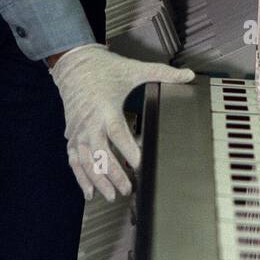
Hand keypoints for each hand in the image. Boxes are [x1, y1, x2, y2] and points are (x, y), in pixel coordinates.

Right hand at [50, 44, 194, 201]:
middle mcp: (90, 123)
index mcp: (106, 108)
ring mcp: (79, 131)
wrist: (74, 64)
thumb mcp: (133, 69)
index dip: (129, 151)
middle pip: (101, 154)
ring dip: (98, 180)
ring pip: (86, 161)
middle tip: (128, 189)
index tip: (140, 164)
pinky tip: (90, 192)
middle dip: (114, 174)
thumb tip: (188, 75)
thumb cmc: (103, 69)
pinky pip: (74, 160)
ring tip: (112, 195)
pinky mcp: (72, 135)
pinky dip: (81, 177)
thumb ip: (162, 73)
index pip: (118, 134)